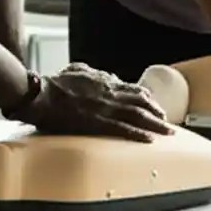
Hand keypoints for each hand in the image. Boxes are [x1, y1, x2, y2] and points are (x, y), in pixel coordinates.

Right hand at [14, 63, 173, 141]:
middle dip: (156, 112)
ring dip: (155, 125)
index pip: (132, 89)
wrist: (42, 95)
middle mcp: (110, 93)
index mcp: (104, 81)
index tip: (154, 104)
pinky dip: (139, 134)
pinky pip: (123, 129)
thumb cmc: (55, 83)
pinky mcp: (98, 123)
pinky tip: (149, 140)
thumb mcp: (76, 70)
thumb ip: (92, 71)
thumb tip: (103, 74)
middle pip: (141, 102)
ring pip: (138, 116)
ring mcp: (106, 108)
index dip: (146, 97)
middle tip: (166, 120)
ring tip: (167, 132)